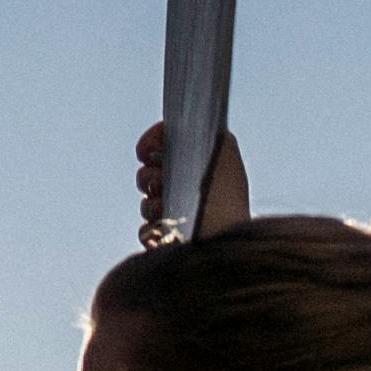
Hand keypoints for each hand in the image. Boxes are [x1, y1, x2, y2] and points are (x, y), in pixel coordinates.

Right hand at [135, 118, 252, 236]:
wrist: (222, 240)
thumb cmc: (226, 197)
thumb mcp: (225, 149)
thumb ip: (206, 130)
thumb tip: (182, 125)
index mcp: (199, 169)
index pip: (164, 148)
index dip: (151, 144)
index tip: (144, 151)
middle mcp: (188, 193)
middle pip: (148, 174)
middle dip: (148, 177)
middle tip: (160, 184)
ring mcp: (177, 219)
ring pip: (146, 204)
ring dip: (151, 205)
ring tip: (167, 208)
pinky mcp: (169, 244)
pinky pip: (147, 231)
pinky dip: (153, 230)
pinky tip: (166, 228)